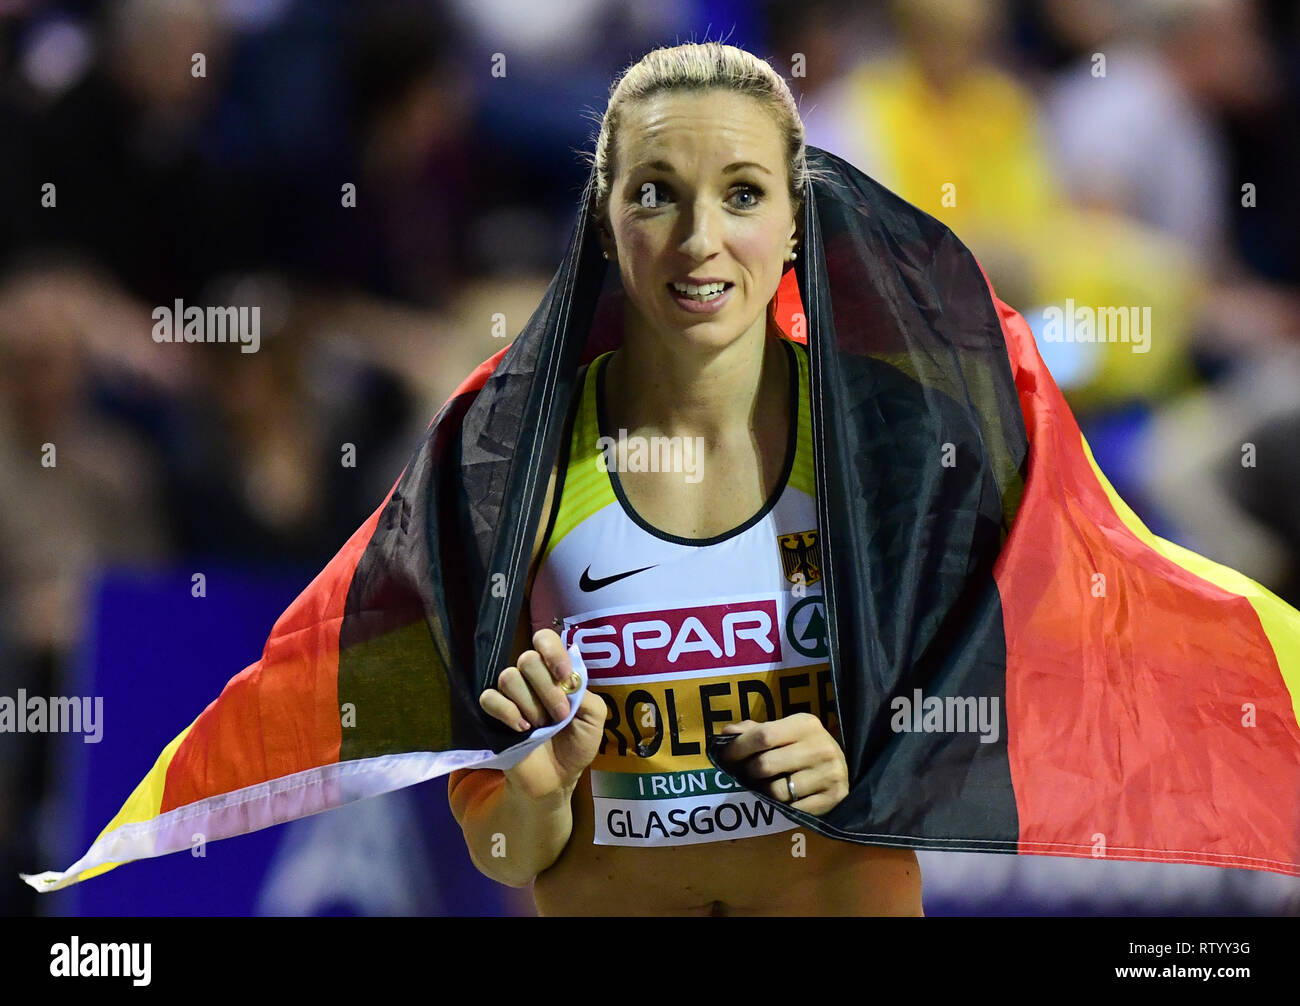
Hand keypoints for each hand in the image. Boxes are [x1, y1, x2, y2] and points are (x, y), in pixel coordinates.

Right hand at [478, 629, 605, 800]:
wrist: (557, 778)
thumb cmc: (576, 745)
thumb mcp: (593, 719)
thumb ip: (585, 695)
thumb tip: (569, 680)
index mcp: (556, 673)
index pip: (545, 640)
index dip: (552, 652)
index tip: (564, 676)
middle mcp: (533, 678)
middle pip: (527, 659)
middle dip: (547, 689)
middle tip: (559, 715)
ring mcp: (512, 695)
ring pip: (509, 677)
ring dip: (530, 705)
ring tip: (542, 726)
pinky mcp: (495, 714)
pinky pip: (490, 697)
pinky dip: (507, 713)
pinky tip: (522, 729)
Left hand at [715, 713, 848, 815]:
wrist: (841, 768)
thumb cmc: (802, 747)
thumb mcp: (782, 732)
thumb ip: (753, 731)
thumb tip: (726, 734)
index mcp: (805, 724)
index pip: (763, 736)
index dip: (738, 748)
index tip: (725, 756)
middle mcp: (821, 747)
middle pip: (765, 765)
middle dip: (749, 771)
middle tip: (748, 773)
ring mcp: (830, 774)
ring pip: (776, 791)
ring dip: (764, 791)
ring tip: (768, 785)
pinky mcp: (834, 798)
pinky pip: (792, 809)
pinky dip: (782, 807)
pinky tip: (786, 798)